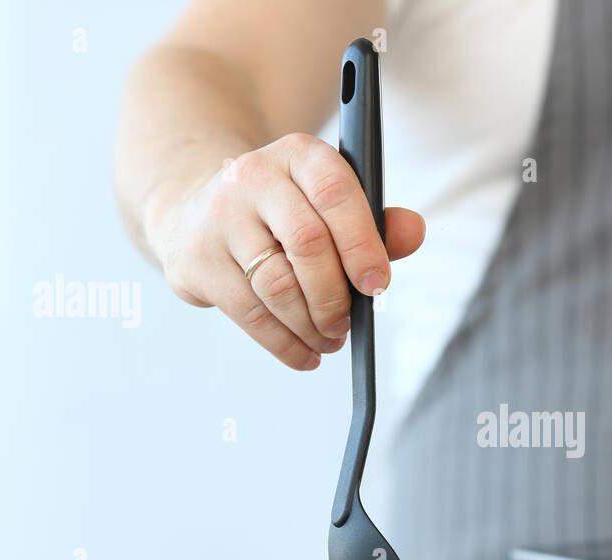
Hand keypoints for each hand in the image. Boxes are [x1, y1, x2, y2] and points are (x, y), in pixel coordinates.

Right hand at [147, 132, 425, 369]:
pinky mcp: (198, 260)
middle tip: (348, 324)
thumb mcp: (328, 204)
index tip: (378, 286)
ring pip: (278, 287)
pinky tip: (305, 354)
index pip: (335, 193)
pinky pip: (250, 314)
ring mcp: (219, 217)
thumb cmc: (285, 213)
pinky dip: (285, 344)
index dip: (362, 244)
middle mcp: (253, 176)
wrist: (196, 210)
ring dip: (312, 326)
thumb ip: (376, 222)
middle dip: (336, 297)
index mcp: (298, 153)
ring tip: (329, 339)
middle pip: (308, 245)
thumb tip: (415, 232)